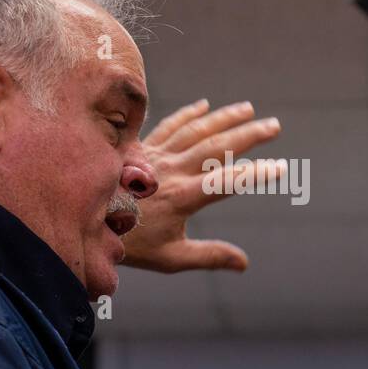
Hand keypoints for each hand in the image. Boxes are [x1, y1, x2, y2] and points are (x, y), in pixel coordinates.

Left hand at [122, 99, 283, 272]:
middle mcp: (172, 171)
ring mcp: (156, 156)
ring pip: (196, 131)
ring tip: (248, 109)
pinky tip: (204, 105)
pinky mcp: (141, 148)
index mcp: (183, 198)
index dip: (256, 174)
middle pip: (217, 147)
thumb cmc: (132, 245)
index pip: (227, 182)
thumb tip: (244, 263)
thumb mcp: (172, 258)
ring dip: (224, 118)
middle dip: (249, 135)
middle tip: (274, 125)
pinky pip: (167, 126)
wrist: (87, 221)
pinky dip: (187, 114)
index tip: (281, 168)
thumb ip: (210, 256)